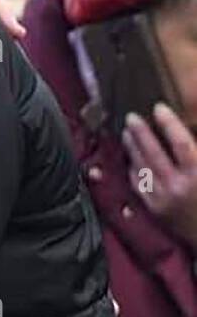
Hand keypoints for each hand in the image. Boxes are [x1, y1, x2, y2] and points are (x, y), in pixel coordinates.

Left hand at [123, 103, 196, 250]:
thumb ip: (196, 152)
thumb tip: (184, 130)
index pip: (182, 144)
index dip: (170, 124)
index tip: (159, 107)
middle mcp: (179, 187)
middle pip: (154, 153)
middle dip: (141, 133)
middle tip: (131, 117)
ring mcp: (163, 199)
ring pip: (141, 166)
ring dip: (132, 147)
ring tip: (127, 132)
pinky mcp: (153, 208)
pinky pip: (137, 182)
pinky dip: (132, 167)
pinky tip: (130, 156)